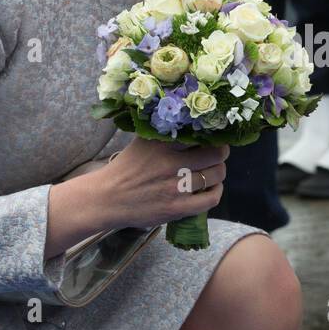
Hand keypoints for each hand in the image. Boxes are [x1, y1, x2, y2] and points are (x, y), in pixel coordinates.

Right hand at [95, 138, 229, 228]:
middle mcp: (171, 163)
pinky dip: (217, 192)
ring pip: (216, 175)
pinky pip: (211, 199)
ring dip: (219, 172)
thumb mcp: (142, 142)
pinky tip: (213, 188)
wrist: (107, 198)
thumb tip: (190, 121)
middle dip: (221, 153)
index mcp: (162, 144)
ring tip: (215, 171)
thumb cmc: (126, 169)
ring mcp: (175, 187)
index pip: (201, 134)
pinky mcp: (177, 208)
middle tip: (218, 154)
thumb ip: (164, 132)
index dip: (214, 135)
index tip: (214, 136)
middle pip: (215, 154)